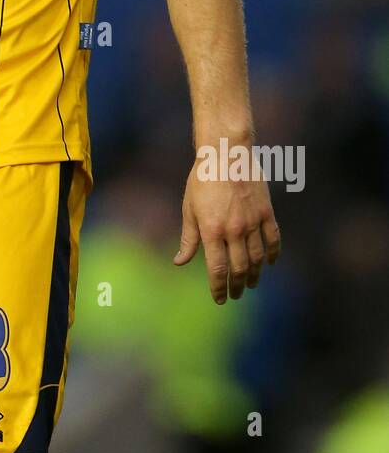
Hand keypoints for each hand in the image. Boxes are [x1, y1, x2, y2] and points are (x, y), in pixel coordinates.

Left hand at [173, 147, 280, 302]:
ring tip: (250, 284)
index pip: (217, 270)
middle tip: (235, 295)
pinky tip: (269, 263)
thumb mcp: (189, 209)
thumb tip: (179, 261)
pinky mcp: (266, 212)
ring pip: (257, 258)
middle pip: (238, 268)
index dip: (218, 288)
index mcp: (211, 230)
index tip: (219, 299)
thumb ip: (188, 239)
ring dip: (254, 275)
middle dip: (236, 286)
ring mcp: (252, 221)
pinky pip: (273, 239)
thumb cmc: (202, 180)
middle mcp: (233, 230)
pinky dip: (273, 254)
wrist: (225, 153)